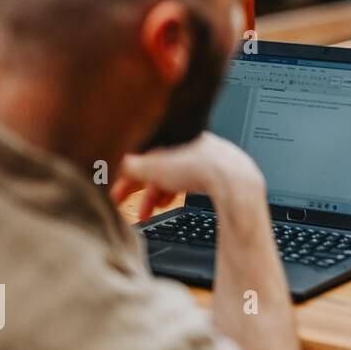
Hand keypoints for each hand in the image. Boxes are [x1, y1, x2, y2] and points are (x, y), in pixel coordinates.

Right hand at [111, 132, 264, 220]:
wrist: (234, 180)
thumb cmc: (199, 168)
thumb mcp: (155, 168)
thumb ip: (133, 166)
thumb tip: (116, 164)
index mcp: (175, 138)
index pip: (145, 157)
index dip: (129, 177)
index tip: (118, 193)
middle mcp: (191, 145)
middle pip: (160, 168)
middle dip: (143, 189)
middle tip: (130, 207)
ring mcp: (207, 158)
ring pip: (175, 176)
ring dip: (159, 194)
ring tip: (151, 210)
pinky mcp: (218, 173)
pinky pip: (190, 181)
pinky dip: (177, 193)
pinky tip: (171, 203)